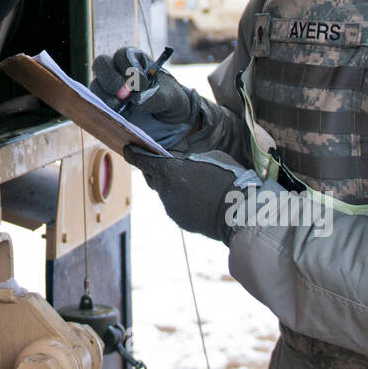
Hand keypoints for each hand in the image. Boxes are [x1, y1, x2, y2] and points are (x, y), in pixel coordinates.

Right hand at [91, 47, 204, 147]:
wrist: (168, 119)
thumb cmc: (170, 100)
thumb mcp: (170, 97)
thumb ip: (154, 96)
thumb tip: (133, 100)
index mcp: (134, 59)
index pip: (123, 55)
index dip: (129, 68)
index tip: (142, 84)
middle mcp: (117, 70)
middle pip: (100, 64)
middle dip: (110, 78)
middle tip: (122, 95)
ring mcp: (107, 87)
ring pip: (95, 85)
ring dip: (106, 97)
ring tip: (122, 110)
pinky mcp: (104, 104)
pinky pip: (95, 104)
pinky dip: (103, 110)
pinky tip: (118, 116)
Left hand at [123, 144, 263, 243]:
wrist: (239, 212)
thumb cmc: (226, 178)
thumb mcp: (207, 157)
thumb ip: (187, 158)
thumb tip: (179, 159)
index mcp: (168, 171)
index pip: (141, 160)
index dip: (133, 153)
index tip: (128, 148)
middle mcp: (164, 191)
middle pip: (152, 177)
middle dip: (155, 169)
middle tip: (164, 163)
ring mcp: (171, 207)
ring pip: (164, 192)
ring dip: (171, 186)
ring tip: (191, 183)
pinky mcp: (180, 220)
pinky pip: (175, 206)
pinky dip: (181, 200)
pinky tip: (197, 198)